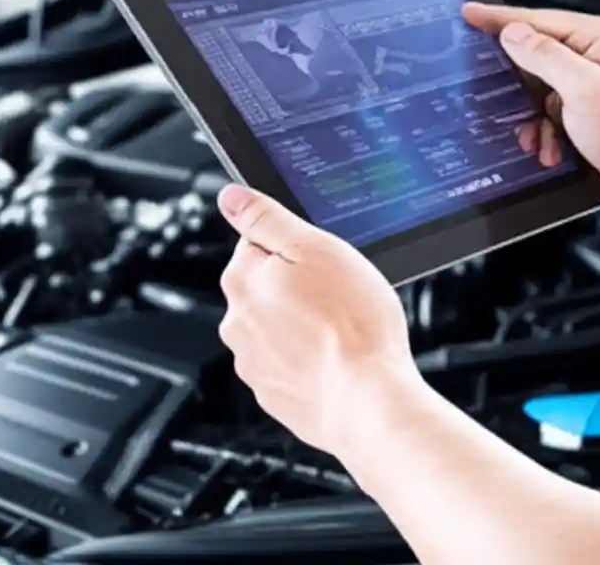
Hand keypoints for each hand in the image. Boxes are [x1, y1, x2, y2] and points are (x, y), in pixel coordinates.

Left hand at [216, 184, 420, 457]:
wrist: (368, 401)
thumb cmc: (352, 326)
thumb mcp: (315, 248)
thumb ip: (266, 219)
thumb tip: (231, 197)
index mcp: (242, 281)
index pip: (258, 245)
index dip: (296, 249)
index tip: (322, 263)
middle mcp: (237, 323)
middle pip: (267, 288)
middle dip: (299, 289)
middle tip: (338, 298)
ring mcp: (252, 363)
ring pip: (279, 329)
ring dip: (304, 327)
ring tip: (341, 333)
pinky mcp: (272, 395)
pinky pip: (290, 366)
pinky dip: (310, 362)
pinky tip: (336, 361)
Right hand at [462, 3, 599, 203]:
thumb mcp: (585, 89)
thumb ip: (545, 56)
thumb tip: (512, 33)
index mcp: (595, 39)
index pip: (534, 20)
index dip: (496, 19)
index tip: (467, 15)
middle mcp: (592, 57)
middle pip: (530, 57)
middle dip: (513, 86)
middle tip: (493, 98)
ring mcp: (588, 85)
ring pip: (534, 92)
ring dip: (529, 118)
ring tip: (536, 137)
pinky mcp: (584, 111)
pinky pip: (545, 115)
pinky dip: (541, 133)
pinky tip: (550, 149)